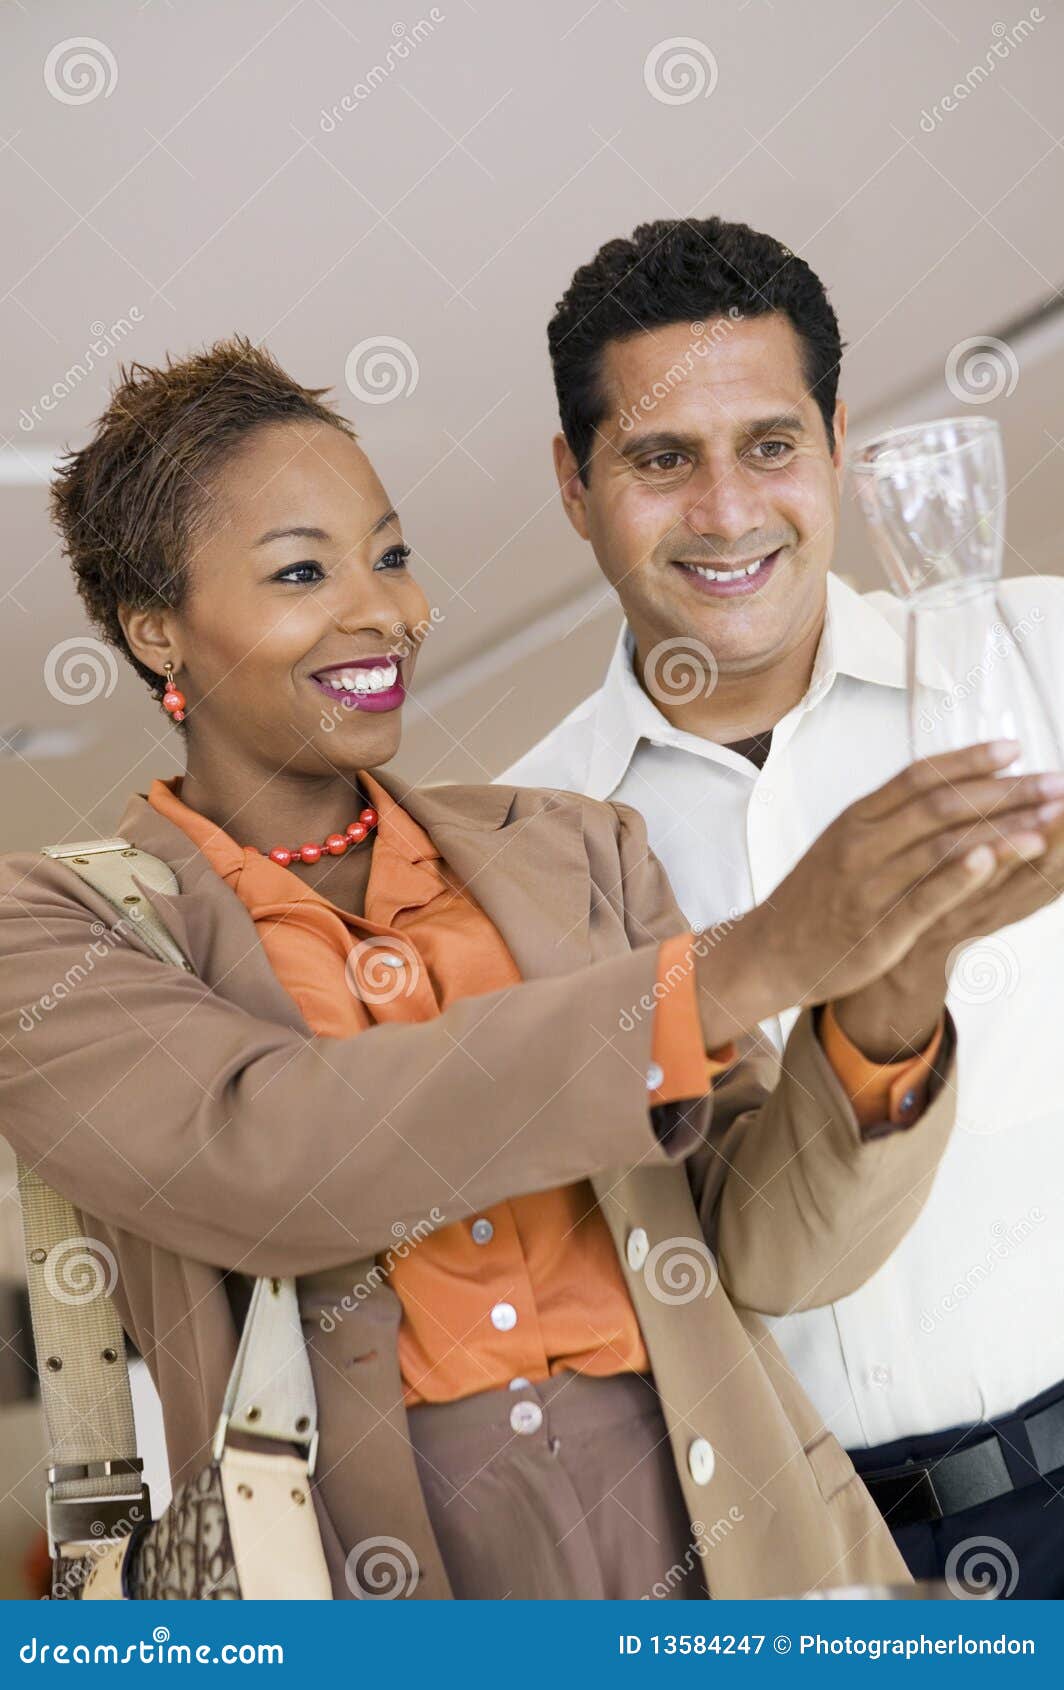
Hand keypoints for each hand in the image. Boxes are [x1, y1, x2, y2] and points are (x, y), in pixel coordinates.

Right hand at [695, 741, 1063, 1047]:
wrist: (768, 954)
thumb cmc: (813, 900)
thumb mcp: (842, 845)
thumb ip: (887, 819)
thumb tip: (940, 790)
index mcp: (856, 819)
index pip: (919, 777)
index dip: (970, 760)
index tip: (1015, 748)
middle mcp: (862, 844)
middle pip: (941, 806)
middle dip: (1006, 791)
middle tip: (1057, 782)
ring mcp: (869, 884)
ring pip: (941, 847)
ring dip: (1001, 829)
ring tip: (1050, 819)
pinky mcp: (878, 926)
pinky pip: (924, 895)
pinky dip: (960, 874)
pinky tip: (995, 857)